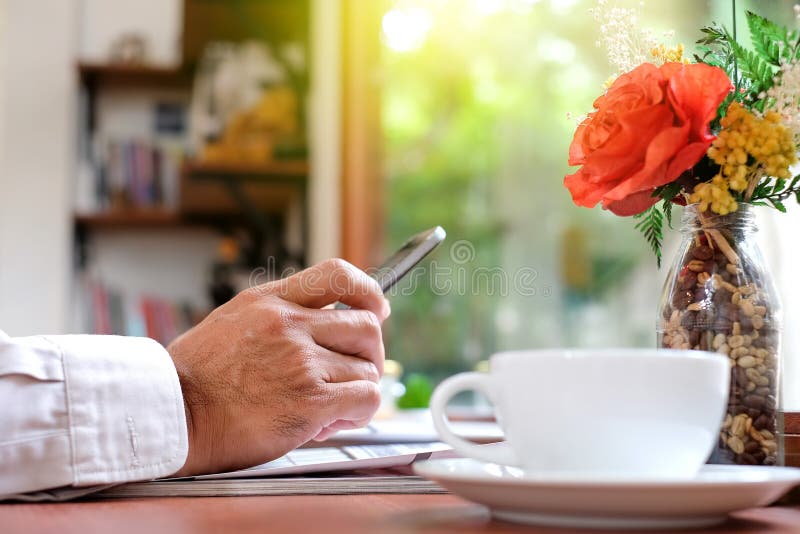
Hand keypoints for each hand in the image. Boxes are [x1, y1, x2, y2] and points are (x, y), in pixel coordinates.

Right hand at [169, 259, 389, 476]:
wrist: (171, 417)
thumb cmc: (194, 380)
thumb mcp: (231, 323)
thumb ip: (276, 317)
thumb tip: (319, 325)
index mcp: (269, 301)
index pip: (338, 274)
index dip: (368, 291)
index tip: (377, 308)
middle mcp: (289, 325)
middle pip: (366, 325)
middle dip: (369, 353)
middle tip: (353, 372)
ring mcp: (301, 361)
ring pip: (367, 367)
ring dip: (357, 389)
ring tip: (331, 406)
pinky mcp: (310, 400)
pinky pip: (366, 398)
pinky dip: (359, 413)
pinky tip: (333, 421)